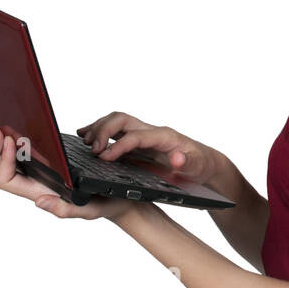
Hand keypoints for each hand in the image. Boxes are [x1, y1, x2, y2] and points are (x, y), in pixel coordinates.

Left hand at [0, 128, 131, 220]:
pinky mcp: (52, 165)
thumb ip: (65, 209)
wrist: (121, 199)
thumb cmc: (107, 204)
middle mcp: (37, 183)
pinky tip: (17, 133)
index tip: (11, 141)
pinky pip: (25, 157)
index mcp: (42, 191)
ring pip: (10, 163)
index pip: (6, 180)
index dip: (3, 160)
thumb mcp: (90, 210)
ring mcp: (42, 174)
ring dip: (1, 146)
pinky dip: (16, 144)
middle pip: (2, 170)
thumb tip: (39, 202)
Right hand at [77, 111, 222, 184]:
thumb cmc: (200, 164)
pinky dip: (100, 131)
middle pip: (122, 120)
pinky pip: (116, 131)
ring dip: (99, 128)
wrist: (205, 162)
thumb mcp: (198, 167)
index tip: (103, 157)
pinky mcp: (139, 142)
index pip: (135, 136)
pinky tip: (86, 135)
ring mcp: (144, 135)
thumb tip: (177, 159)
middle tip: (91, 149)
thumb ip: (188, 163)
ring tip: (84, 141)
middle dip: (104, 130)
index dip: (118, 145)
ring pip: (117, 122)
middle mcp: (152, 132)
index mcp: (164, 137)